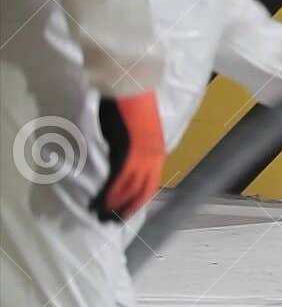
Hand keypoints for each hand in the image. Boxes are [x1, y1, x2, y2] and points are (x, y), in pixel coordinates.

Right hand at [91, 90, 165, 221]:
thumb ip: (137, 147)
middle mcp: (153, 156)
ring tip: (101, 217)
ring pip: (129, 188)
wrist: (131, 83)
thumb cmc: (133, 102)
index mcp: (157, 152)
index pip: (150, 184)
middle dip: (126, 208)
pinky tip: (99, 202)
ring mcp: (141, 153)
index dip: (138, 201)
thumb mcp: (141, 130)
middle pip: (141, 191)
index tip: (126, 213)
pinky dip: (108, 192)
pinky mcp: (127, 149)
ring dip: (114, 205)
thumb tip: (126, 159)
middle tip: (111, 222)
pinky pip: (118, 177)